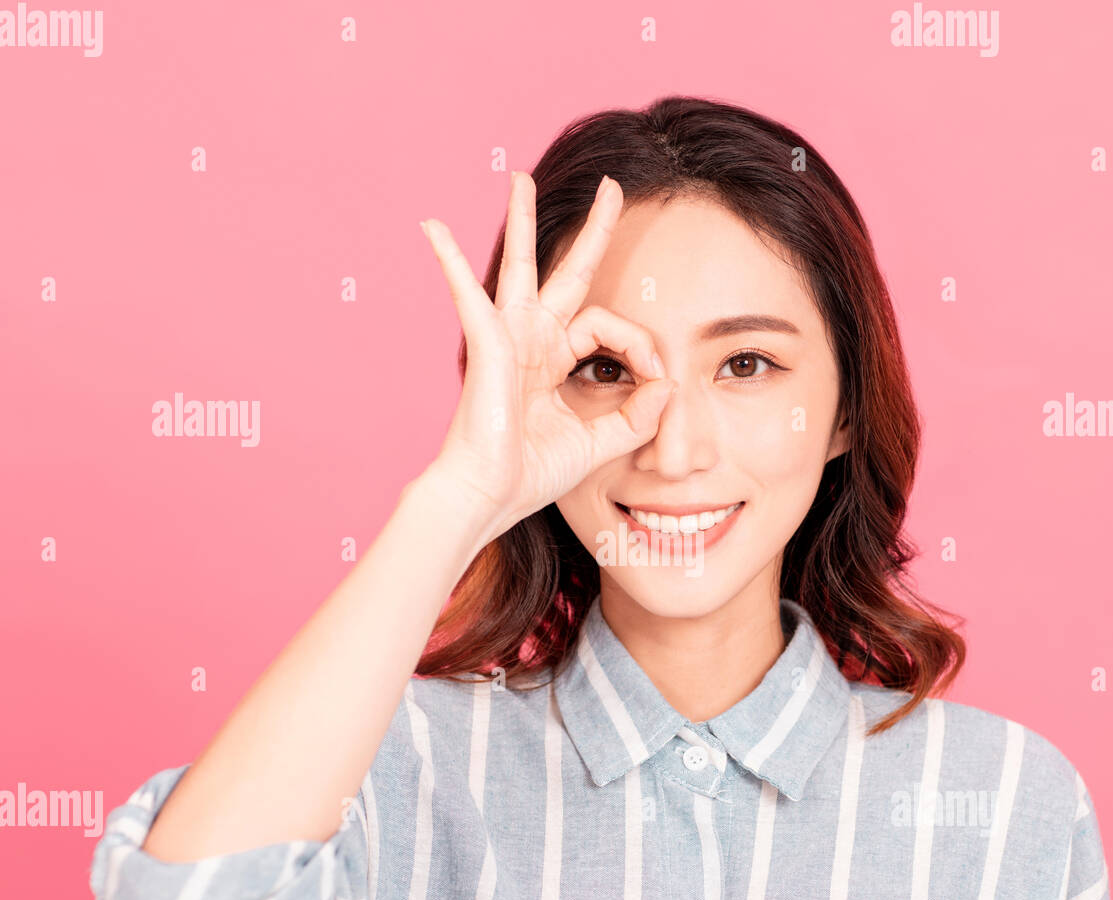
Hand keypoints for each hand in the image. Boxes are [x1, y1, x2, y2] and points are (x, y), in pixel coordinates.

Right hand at [418, 172, 675, 541]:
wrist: (490, 496)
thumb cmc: (532, 473)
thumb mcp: (599, 442)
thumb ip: (636, 415)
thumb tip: (668, 384)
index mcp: (556, 359)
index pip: (609, 326)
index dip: (640, 345)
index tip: (657, 378)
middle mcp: (533, 340)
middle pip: (567, 272)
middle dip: (592, 229)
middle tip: (611, 188)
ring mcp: (508, 338)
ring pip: (520, 266)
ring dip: (520, 219)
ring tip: (520, 177)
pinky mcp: (488, 345)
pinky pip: (469, 294)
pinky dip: (450, 261)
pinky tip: (432, 228)